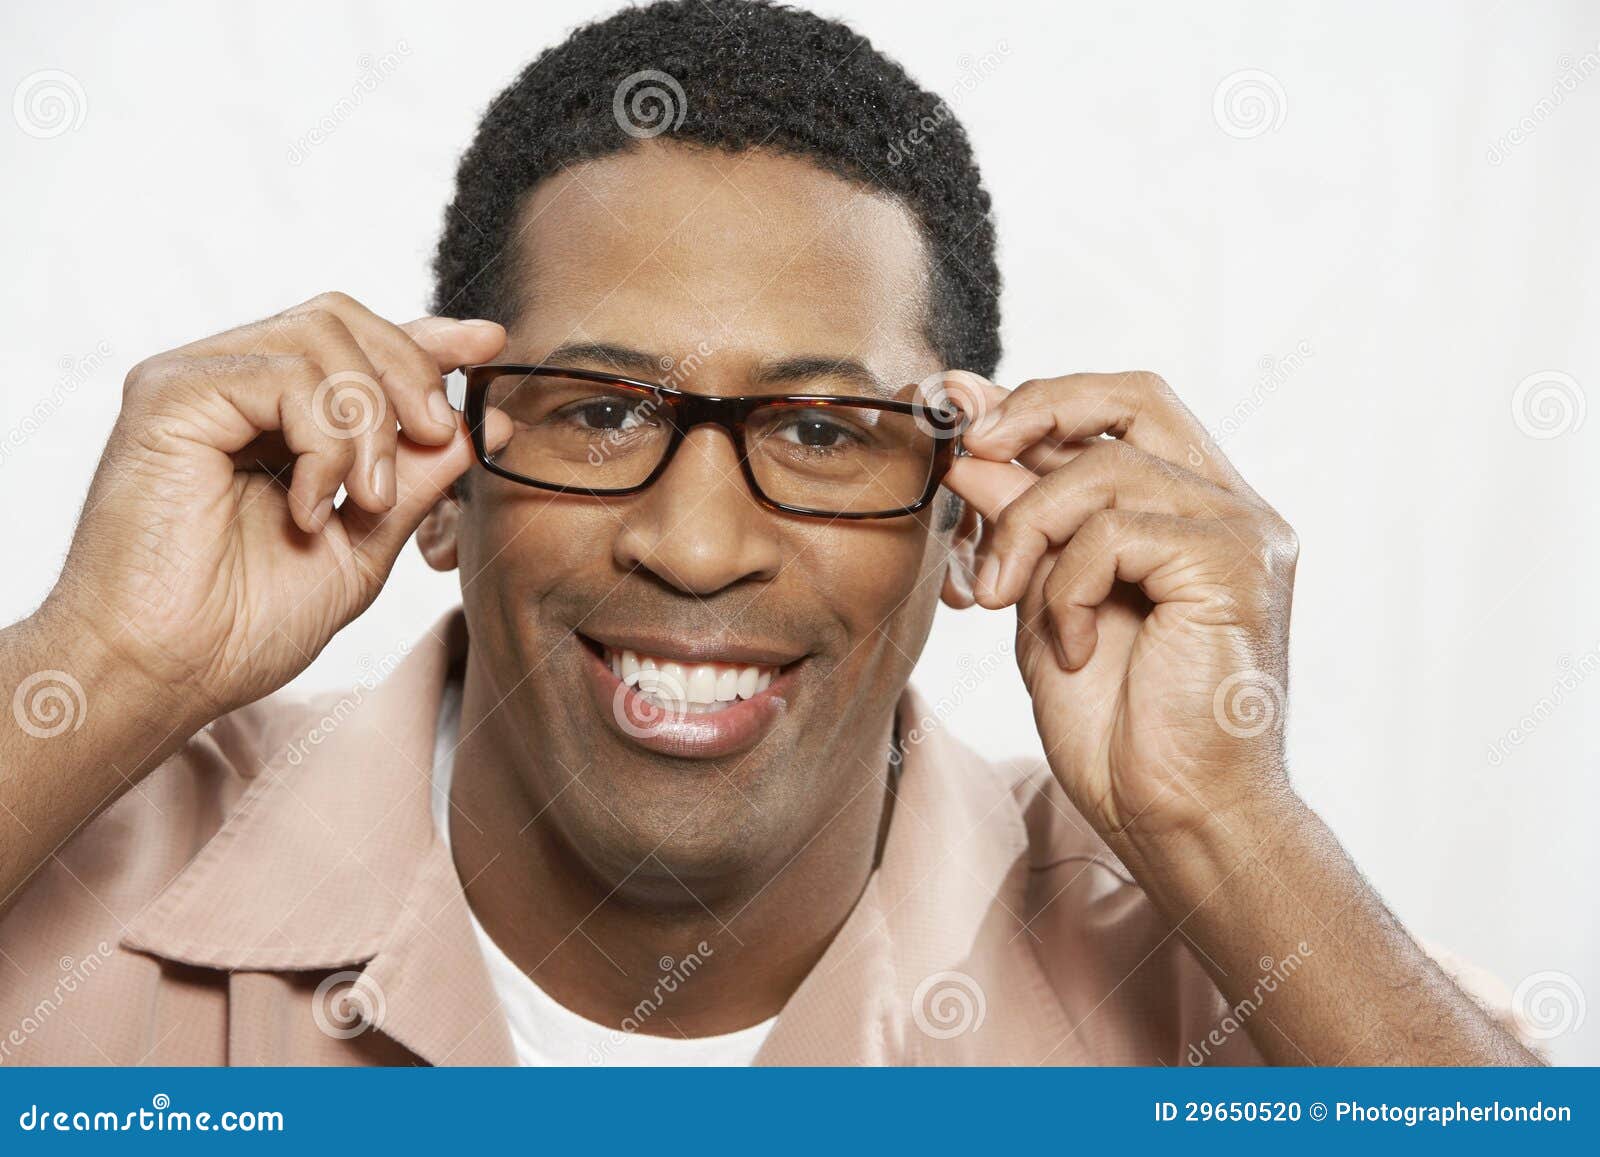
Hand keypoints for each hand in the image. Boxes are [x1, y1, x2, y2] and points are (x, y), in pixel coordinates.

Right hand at [49, 292, 510, 724]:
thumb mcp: (364, 544)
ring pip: (323, 337)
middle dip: (411, 374)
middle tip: (434, 438)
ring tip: (365, 499)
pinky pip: (284, 375)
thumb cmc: (243, 624)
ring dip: (371, 422)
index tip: (488, 345)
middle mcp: (231, 384)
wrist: (168, 672)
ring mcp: (197, 381)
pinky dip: (323, 442)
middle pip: (344, 320)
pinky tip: (310, 507)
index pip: (356, 342)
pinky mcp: (170, 394)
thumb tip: (479, 422)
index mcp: (272, 415)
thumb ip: (418, 480)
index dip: (426, 338)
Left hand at [943, 371, 1298, 844]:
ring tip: (1002, 599)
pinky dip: (1068, 585)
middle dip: (1038, 407)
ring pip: (1103, 468)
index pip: (1120, 412)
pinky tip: (1073, 646)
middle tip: (970, 449)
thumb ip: (1024, 525)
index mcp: (1191, 510)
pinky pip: (1116, 531)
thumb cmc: (1120, 729)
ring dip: (1027, 528)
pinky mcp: (1236, 564)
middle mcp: (1229, 507)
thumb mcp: (1047, 604)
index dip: (1035, 401)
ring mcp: (1242, 532)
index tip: (958, 409)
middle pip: (1135, 395)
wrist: (1176, 818)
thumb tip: (972, 450)